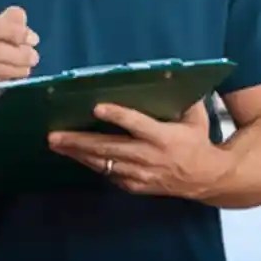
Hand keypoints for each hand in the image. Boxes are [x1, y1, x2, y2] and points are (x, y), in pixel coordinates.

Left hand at [47, 100, 226, 199]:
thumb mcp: (196, 118)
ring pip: (104, 163)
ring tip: (56, 144)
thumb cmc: (197, 141)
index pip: (137, 124)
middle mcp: (149, 156)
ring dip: (78, 153)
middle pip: (109, 148)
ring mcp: (140, 174)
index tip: (96, 107)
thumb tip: (171, 75)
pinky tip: (75, 155)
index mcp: (164, 137)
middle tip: (55, 134)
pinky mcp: (135, 185)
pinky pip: (109, 174)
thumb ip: (184, 99)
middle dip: (79, 141)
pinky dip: (92, 165)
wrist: (205, 179)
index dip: (117, 115)